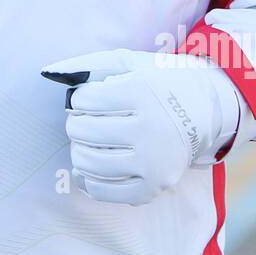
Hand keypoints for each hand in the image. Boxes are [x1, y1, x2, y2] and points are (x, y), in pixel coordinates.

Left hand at [41, 49, 241, 204]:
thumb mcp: (130, 62)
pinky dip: (89, 181)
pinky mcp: (154, 185)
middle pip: (83, 132)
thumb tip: (48, 71)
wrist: (208, 109)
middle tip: (86, 121)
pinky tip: (89, 168)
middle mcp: (149, 129)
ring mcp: (153, 161)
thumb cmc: (161, 82)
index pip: (85, 101)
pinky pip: (106, 192)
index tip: (90, 98)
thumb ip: (88, 64)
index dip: (80, 99)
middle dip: (76, 124)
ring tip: (87, 142)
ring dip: (79, 151)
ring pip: (90, 163)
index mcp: (142, 93)